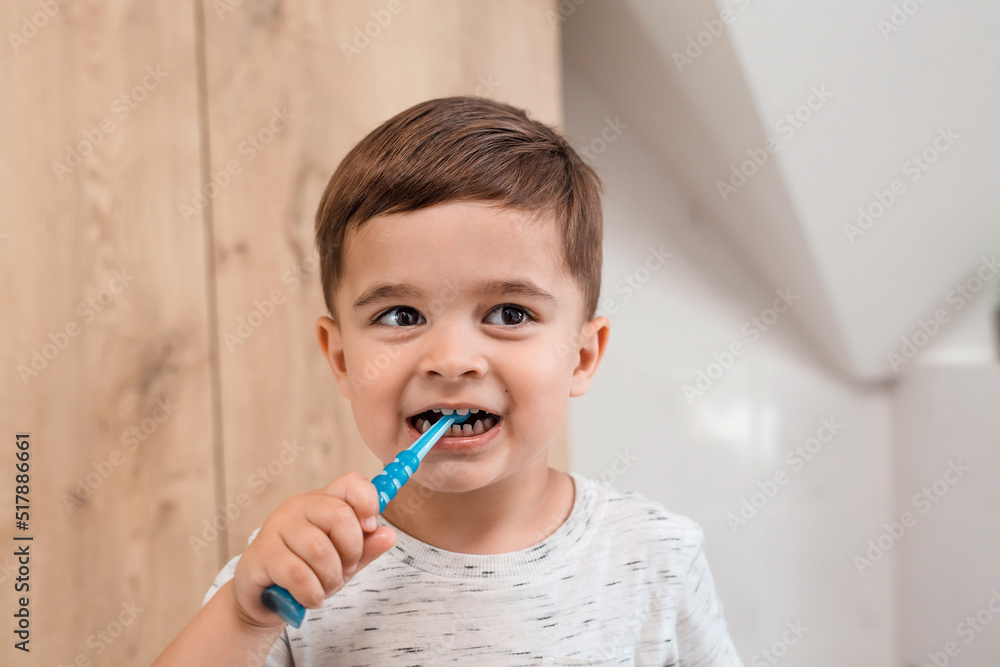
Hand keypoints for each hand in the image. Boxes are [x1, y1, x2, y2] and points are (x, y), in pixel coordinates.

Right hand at [229, 472, 396, 627]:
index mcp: (323, 500)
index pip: (351, 483)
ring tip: (326, 587)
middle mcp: (299, 506)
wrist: (265, 597)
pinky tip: (311, 598)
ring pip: (319, 549)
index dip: (368, 502)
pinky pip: (297, 574)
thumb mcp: (344, 560)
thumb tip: (389, 535)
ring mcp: (277, 526)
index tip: (370, 527)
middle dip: (351, 552)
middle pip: (339, 516)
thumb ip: (367, 548)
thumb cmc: (309, 570)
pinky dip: (312, 593)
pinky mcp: (262, 552)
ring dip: (331, 578)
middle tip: (346, 570)